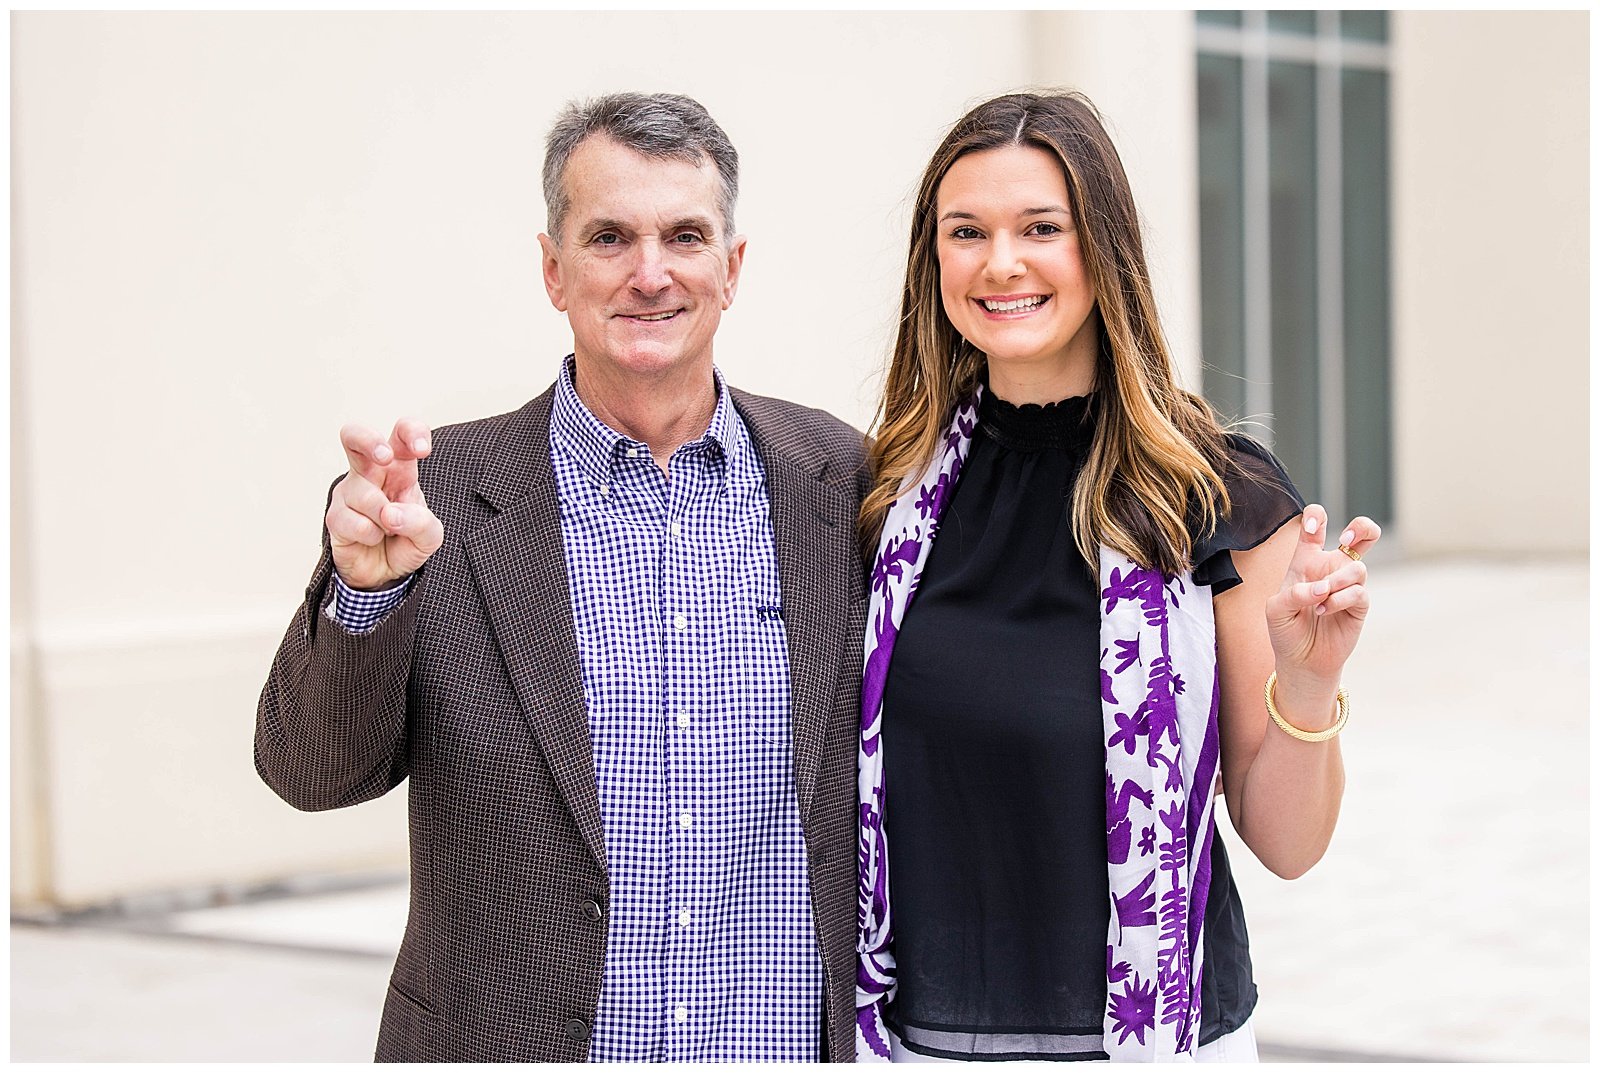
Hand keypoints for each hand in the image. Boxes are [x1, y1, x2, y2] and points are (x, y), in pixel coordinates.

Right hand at [324, 417, 443, 590]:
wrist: (384, 572)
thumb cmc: (407, 540)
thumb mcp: (429, 536)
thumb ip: (421, 523)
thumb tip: (391, 514)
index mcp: (400, 467)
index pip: (402, 435)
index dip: (411, 433)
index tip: (423, 450)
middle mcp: (370, 473)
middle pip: (354, 436)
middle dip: (368, 441)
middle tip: (385, 458)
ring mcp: (349, 492)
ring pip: (366, 496)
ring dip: (385, 519)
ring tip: (389, 529)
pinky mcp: (335, 516)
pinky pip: (354, 522)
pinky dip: (371, 535)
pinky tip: (373, 539)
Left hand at [1263, 505, 1380, 697]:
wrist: (1301, 660)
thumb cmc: (1285, 629)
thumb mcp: (1276, 609)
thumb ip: (1294, 592)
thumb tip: (1322, 588)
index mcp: (1307, 561)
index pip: (1315, 529)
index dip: (1316, 518)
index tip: (1311, 526)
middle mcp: (1331, 569)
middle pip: (1361, 534)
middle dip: (1363, 527)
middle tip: (1347, 538)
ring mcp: (1348, 585)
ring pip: (1357, 567)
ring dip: (1337, 581)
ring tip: (1319, 599)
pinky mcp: (1359, 604)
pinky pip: (1358, 592)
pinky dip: (1339, 599)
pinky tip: (1323, 611)